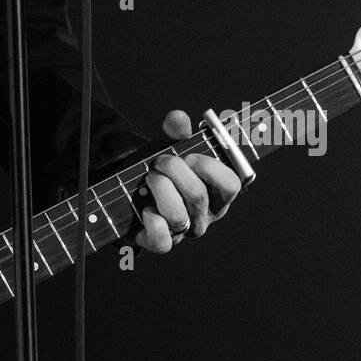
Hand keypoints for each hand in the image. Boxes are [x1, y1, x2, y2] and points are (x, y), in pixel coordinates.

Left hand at [133, 110, 240, 253]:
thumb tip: (178, 119)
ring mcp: (184, 231)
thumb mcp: (167, 145)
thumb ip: (175, 131)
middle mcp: (205, 215)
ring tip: (149, 179)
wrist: (130, 190)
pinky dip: (151, 221)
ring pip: (178, 216)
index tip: (189, 155)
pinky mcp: (160, 242)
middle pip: (198, 195)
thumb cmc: (160, 169)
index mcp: (216, 192)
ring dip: (159, 189)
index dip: (209, 166)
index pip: (230, 184)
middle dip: (174, 170)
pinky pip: (161, 240)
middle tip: (160, 161)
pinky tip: (145, 208)